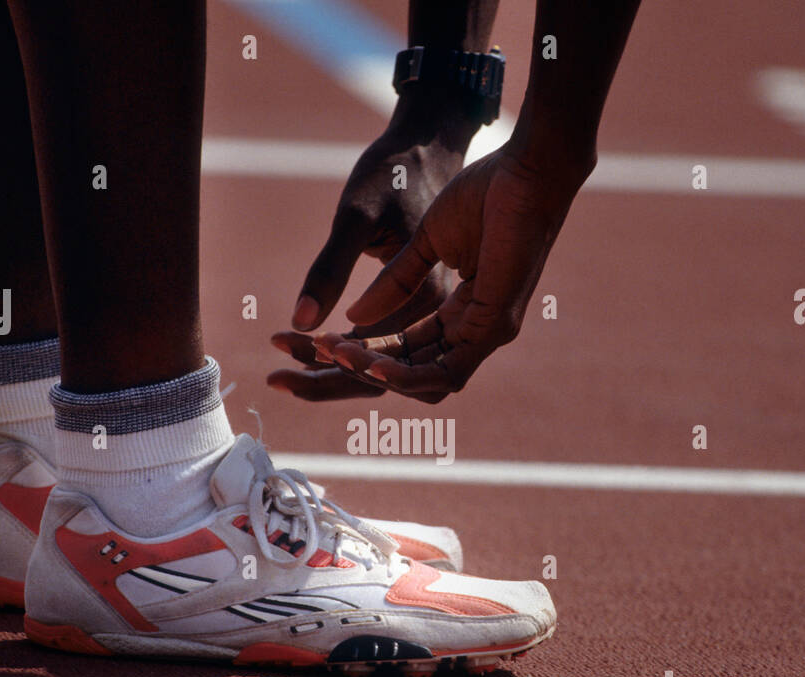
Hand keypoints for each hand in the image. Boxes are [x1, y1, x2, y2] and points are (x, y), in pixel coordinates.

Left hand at [268, 126, 465, 401]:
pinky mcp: (416, 302)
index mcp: (431, 298)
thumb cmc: (394, 171)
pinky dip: (343, 345)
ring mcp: (430, 312)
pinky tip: (304, 339)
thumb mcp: (355, 216)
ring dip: (329, 366)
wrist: (426, 145)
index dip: (326, 367)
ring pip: (378, 362)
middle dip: (324, 379)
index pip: (377, 360)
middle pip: (379, 375)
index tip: (281, 356)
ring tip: (280, 362)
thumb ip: (329, 270)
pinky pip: (381, 340)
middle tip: (273, 379)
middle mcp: (438, 315)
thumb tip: (301, 322)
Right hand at [313, 144, 586, 402]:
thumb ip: (390, 283)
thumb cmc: (475, 190)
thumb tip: (355, 321)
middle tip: (284, 377)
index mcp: (451, 312)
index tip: (291, 345)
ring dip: (368, 375)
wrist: (520, 166)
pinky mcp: (496, 324)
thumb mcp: (415, 241)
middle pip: (395, 377)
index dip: (340, 356)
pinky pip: (445, 370)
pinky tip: (368, 363)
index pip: (388, 353)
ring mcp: (483, 332)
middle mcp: (466, 329)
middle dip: (339, 379)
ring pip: (419, 382)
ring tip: (328, 356)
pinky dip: (403, 373)